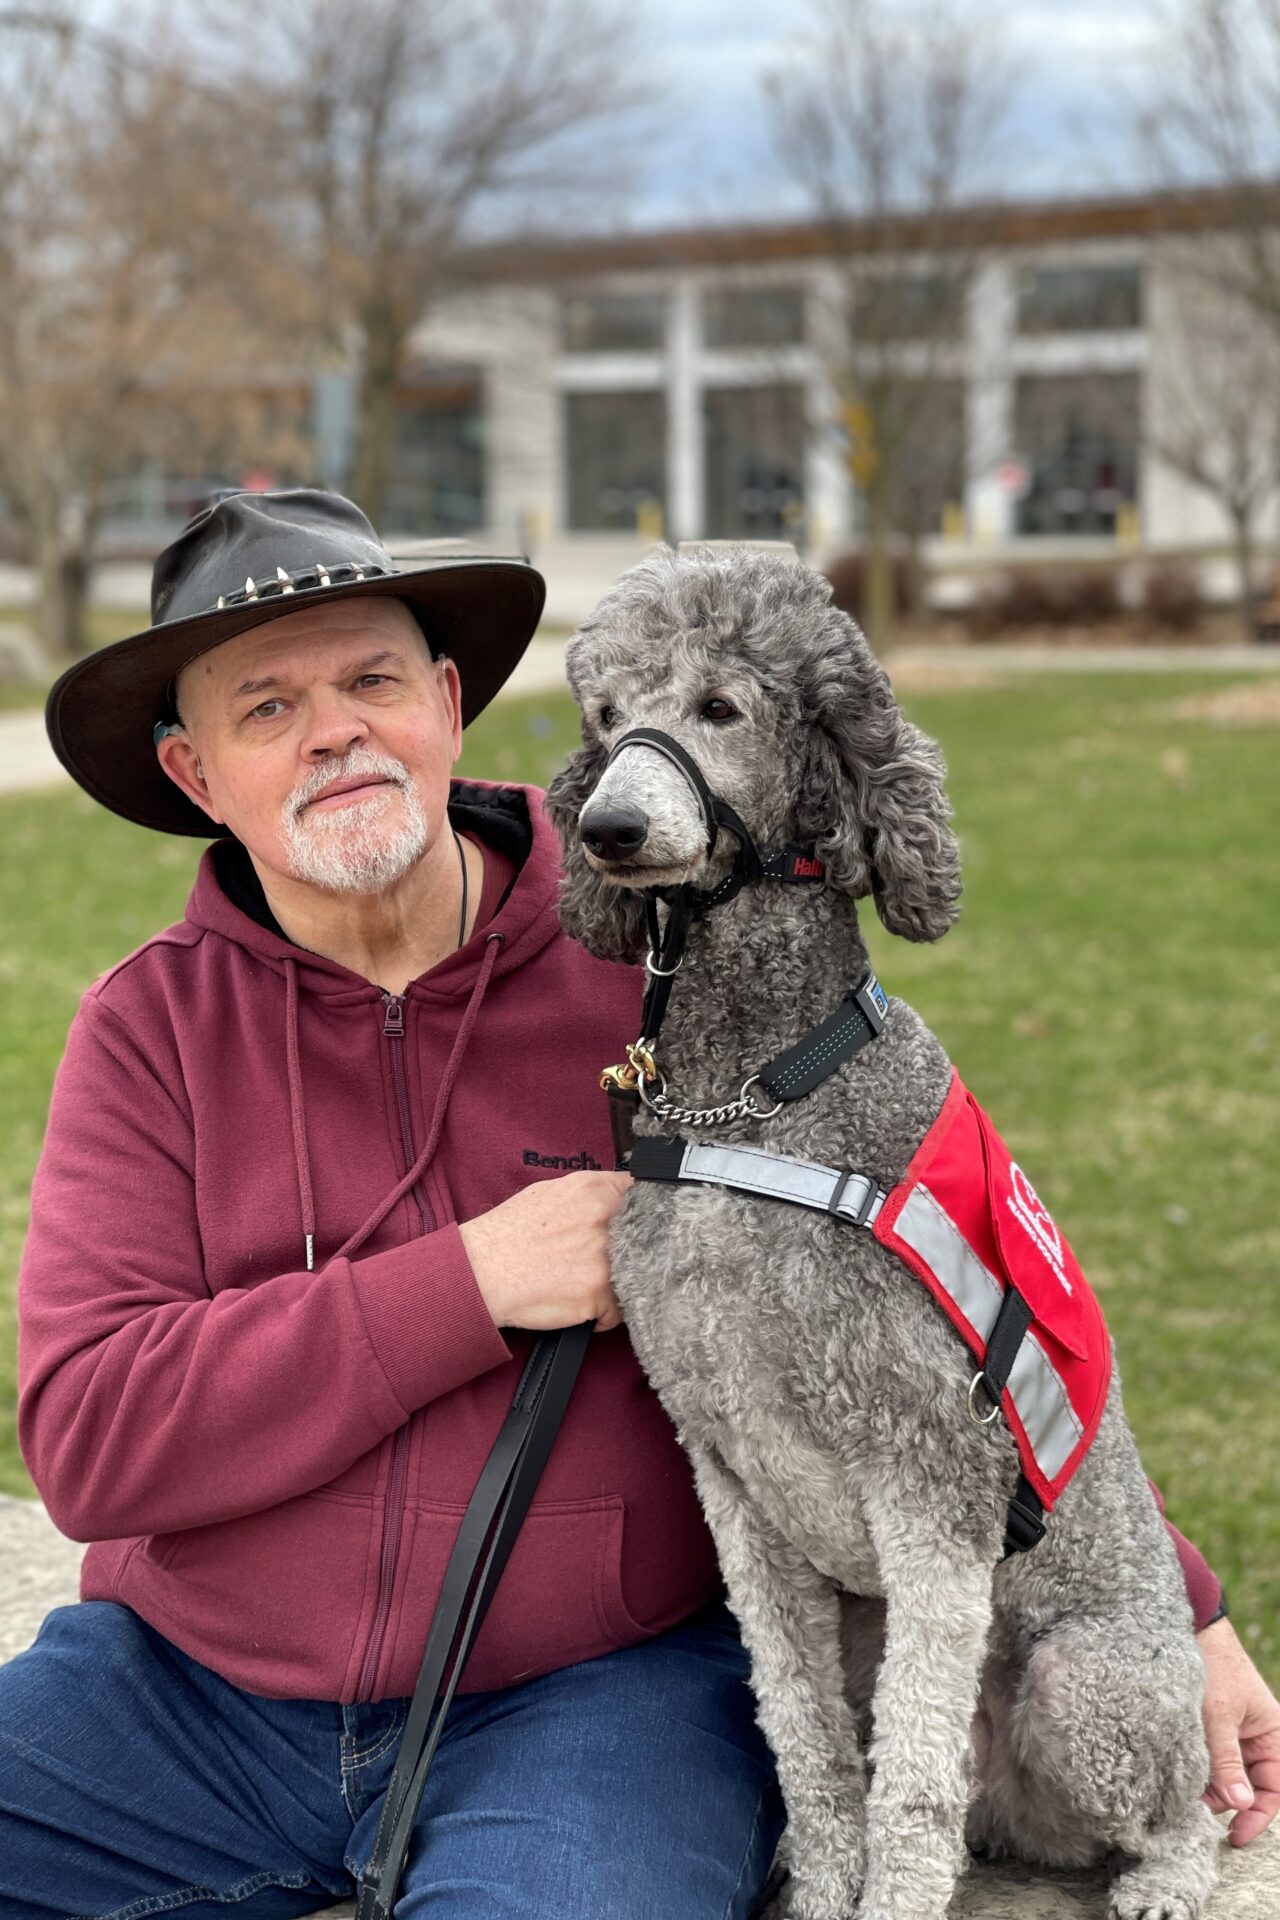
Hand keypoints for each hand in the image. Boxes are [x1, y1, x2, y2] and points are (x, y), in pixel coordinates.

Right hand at [459, 1170, 631, 1333]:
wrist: (481, 1272)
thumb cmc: (508, 1234)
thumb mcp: (549, 1193)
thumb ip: (590, 1193)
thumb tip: (617, 1198)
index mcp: (594, 1190)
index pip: (641, 1195)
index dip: (638, 1214)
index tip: (634, 1227)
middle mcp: (604, 1219)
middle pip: (644, 1238)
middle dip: (628, 1253)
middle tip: (599, 1263)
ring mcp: (605, 1257)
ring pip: (634, 1276)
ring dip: (615, 1285)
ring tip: (583, 1285)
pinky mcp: (599, 1293)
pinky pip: (618, 1311)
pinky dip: (602, 1314)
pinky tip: (578, 1306)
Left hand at [1197, 1616, 1279, 1845]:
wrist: (1189, 1628)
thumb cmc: (1212, 1665)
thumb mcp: (1218, 1716)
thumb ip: (1227, 1761)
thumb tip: (1240, 1805)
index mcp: (1273, 1734)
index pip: (1275, 1790)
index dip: (1258, 1816)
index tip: (1235, 1836)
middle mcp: (1256, 1738)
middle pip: (1248, 1787)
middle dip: (1226, 1800)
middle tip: (1198, 1802)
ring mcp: (1232, 1734)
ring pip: (1225, 1776)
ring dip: (1208, 1785)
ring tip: (1185, 1780)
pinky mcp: (1209, 1729)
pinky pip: (1208, 1760)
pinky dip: (1197, 1768)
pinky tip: (1180, 1767)